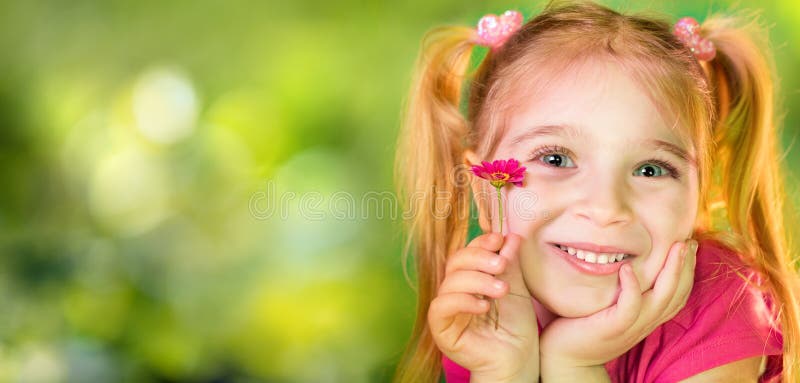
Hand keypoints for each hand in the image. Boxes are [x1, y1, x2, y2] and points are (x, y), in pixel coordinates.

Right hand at [428, 233, 538, 382]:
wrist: (517, 358)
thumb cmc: (515, 326)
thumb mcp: (516, 287)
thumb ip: (510, 263)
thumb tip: (511, 236)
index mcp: (470, 278)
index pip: (467, 252)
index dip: (480, 243)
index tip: (500, 239)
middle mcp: (454, 290)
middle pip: (455, 262)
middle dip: (479, 258)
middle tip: (502, 265)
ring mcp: (446, 309)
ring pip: (449, 282)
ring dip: (477, 280)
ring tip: (502, 289)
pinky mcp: (441, 328)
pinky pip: (441, 306)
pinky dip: (462, 301)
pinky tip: (484, 306)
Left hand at [539, 239, 697, 368]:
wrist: (567, 357)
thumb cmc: (585, 325)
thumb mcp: (612, 307)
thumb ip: (624, 290)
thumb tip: (626, 259)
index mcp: (648, 317)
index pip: (677, 294)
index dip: (688, 271)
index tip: (689, 245)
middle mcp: (645, 322)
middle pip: (676, 293)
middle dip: (686, 266)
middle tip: (691, 241)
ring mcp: (631, 326)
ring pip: (661, 298)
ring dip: (671, 271)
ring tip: (676, 246)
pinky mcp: (613, 328)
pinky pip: (629, 308)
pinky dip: (632, 288)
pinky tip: (627, 268)